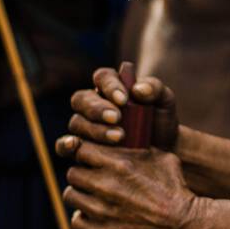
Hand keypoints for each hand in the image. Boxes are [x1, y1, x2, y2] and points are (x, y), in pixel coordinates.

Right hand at [58, 65, 178, 151]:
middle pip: (82, 99)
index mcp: (111, 86)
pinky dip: (65, 144)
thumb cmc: (161, 120)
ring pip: (77, 122)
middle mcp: (93, 104)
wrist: (164, 150)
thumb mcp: (165, 101)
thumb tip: (138, 89)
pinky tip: (74, 145)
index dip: (110, 86)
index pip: (102, 78)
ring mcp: (84, 126)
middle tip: (117, 118)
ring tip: (118, 138)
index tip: (124, 99)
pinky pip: (64, 145)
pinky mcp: (81, 148)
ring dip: (95, 129)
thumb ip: (155, 89)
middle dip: (98, 109)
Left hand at [62, 139, 201, 228]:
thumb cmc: (176, 190)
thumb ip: (138, 149)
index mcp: (120, 164)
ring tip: (93, 196)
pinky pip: (77, 221)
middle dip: (82, 173)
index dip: (87, 153)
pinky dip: (83, 217)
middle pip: (73, 173)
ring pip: (71, 196)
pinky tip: (95, 215)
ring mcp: (103, 211)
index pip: (82, 150)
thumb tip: (124, 141)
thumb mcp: (163, 159)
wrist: (186, 227)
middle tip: (92, 177)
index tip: (93, 158)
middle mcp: (106, 186)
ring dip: (81, 194)